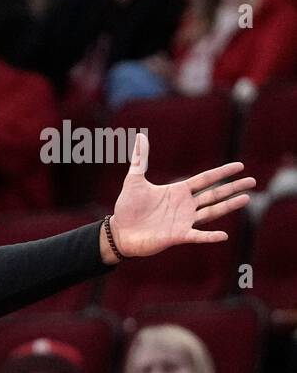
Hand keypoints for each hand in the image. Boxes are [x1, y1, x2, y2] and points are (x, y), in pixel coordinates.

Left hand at [108, 133, 253, 258]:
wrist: (119, 231)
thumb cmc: (127, 207)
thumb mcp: (134, 180)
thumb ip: (140, 159)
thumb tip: (139, 136)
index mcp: (178, 191)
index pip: (205, 179)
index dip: (221, 172)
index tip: (239, 166)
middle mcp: (185, 206)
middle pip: (214, 194)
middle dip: (232, 187)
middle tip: (252, 181)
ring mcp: (183, 221)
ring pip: (211, 212)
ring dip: (228, 206)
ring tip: (246, 198)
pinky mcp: (177, 236)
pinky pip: (197, 236)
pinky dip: (209, 236)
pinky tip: (223, 235)